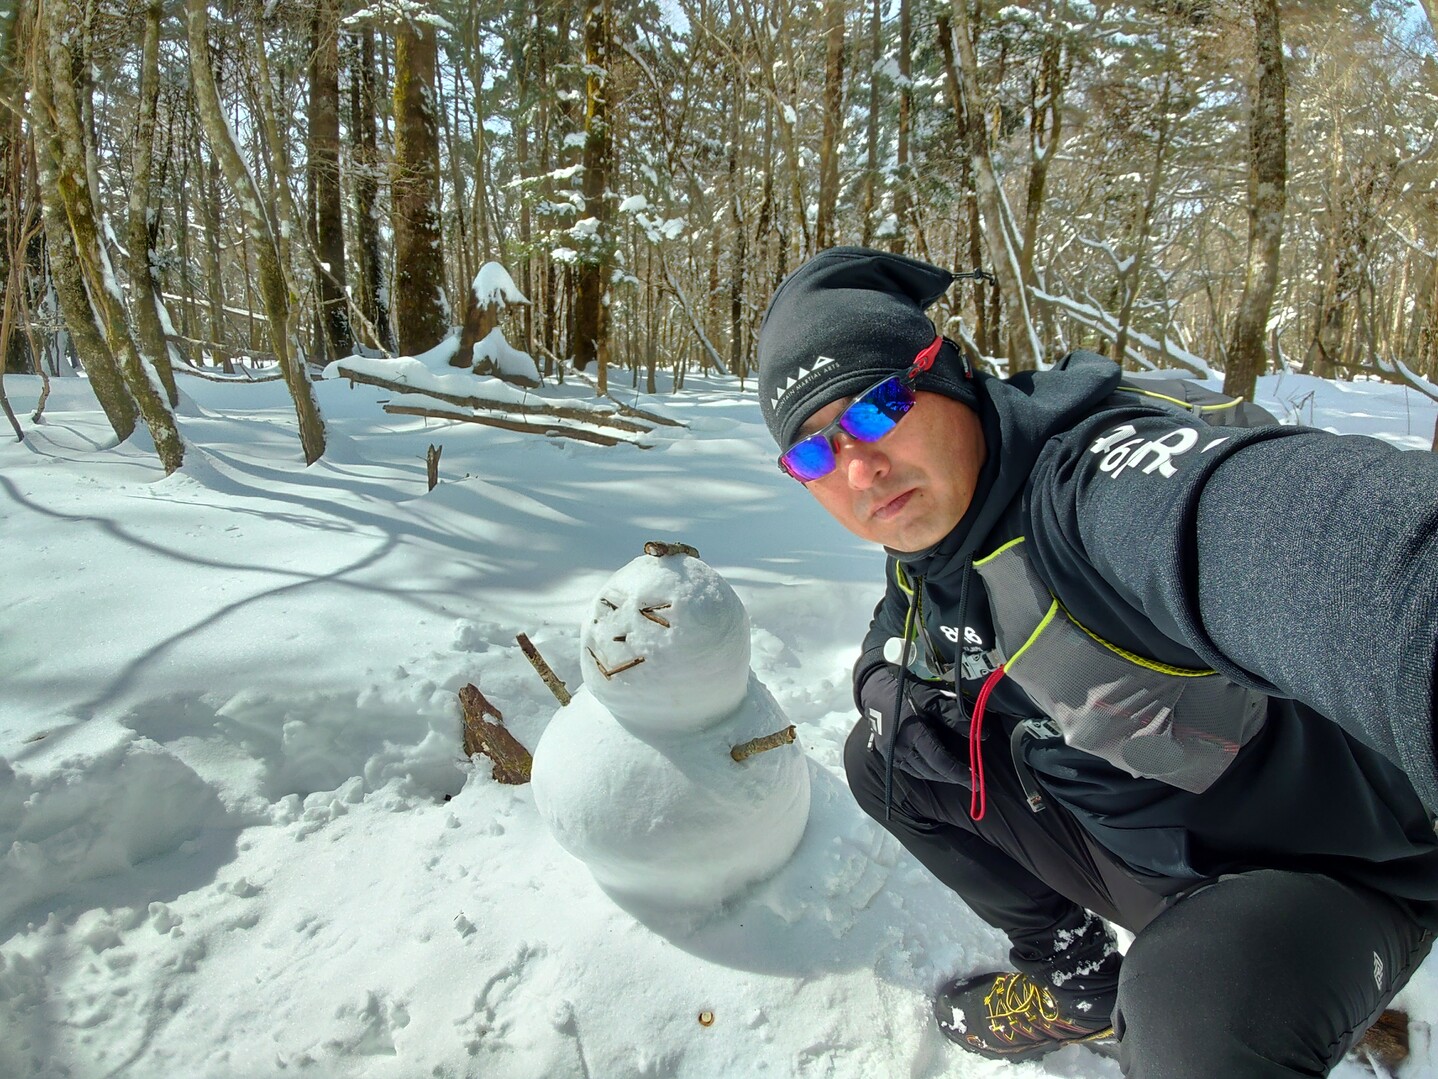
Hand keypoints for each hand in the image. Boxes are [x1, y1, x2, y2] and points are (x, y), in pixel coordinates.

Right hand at [858, 666, 969, 785]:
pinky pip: (911, 769)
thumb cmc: (906, 691)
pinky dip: (926, 771)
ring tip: (956, 775)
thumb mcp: (933, 699)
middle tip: (972, 780)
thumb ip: (956, 718)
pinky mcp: (887, 755)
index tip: (977, 782)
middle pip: (932, 771)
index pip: (940, 761)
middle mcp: (901, 748)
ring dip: (940, 776)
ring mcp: (892, 754)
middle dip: (953, 777)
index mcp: (913, 733)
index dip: (959, 773)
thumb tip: (982, 735)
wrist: (875, 689)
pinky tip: (936, 768)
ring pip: (921, 773)